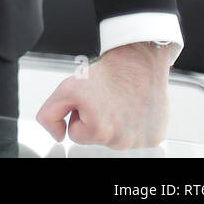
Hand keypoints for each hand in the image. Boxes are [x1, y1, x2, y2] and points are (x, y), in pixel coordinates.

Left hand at [36, 42, 174, 149]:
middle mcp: (122, 141)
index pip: (76, 134)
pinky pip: (134, 137)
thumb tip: (58, 135)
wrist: (137, 63)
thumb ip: (49, 115)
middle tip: (104, 100)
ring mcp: (141, 141)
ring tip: (118, 103)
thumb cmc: (107, 74)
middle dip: (95, 120)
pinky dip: (132, 124)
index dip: (78, 114)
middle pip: (96, 138)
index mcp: (100, 132)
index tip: (89, 101)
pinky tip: (132, 108)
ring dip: (114, 123)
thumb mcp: (65, 89)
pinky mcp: (155, 137)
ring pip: (115, 138)